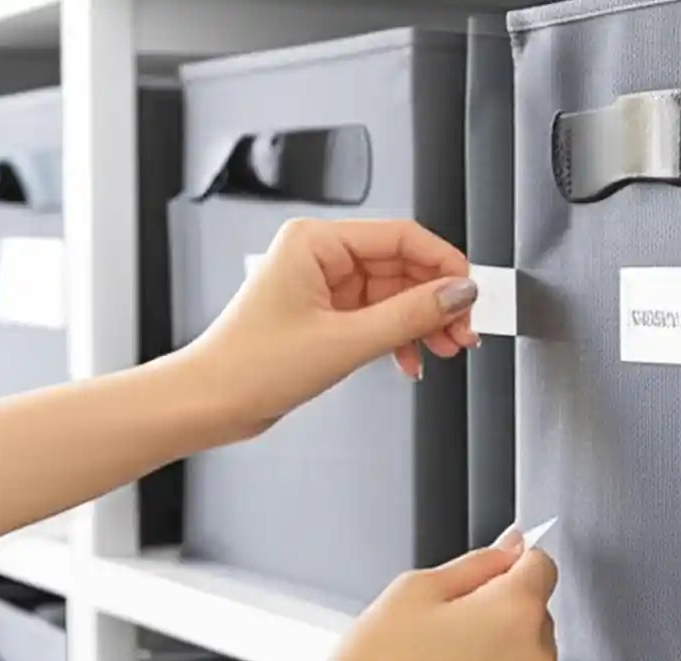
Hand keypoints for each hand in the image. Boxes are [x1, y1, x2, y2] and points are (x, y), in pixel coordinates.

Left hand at [176, 218, 479, 440]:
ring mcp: (320, 286)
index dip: (443, 264)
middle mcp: (317, 256)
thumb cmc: (249, 366)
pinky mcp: (322, 315)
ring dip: (421, 323)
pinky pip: (376, 316)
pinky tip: (410, 360)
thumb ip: (410, 315)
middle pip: (401, 266)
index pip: (401, 237)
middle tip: (463, 330)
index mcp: (315, 241)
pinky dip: (398, 337)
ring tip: (444, 349)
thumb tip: (457, 293)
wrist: (209, 404)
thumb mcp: (345, 342)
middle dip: (436, 301)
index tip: (471, 291)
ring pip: (393, 294)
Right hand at [286, 528, 559, 660]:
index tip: (491, 569)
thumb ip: (476, 562)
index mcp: (514, 613)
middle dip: (499, 608)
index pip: (541, 564)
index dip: (512, 560)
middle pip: (533, 612)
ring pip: (524, 653)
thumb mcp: (416, 590)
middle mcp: (535, 659)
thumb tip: (510, 546)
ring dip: (497, 648)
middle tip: (446, 623)